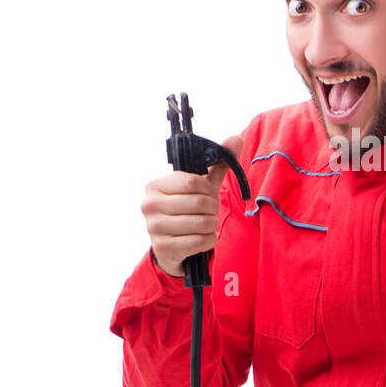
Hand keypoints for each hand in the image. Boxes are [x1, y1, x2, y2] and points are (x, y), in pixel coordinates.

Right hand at [141, 135, 243, 276]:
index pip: (192, 181)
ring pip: (202, 223)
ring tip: (205, 224)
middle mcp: (149, 205)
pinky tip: (202, 238)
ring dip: (212, 224)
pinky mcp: (163, 248)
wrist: (172, 247)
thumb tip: (236, 139)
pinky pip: (200, 241)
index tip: (207, 194)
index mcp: (155, 186)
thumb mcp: (201, 187)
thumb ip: (218, 163)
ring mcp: (154, 227)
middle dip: (212, 208)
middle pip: (199, 202)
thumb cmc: (188, 210)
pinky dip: (209, 239)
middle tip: (209, 212)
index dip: (208, 189)